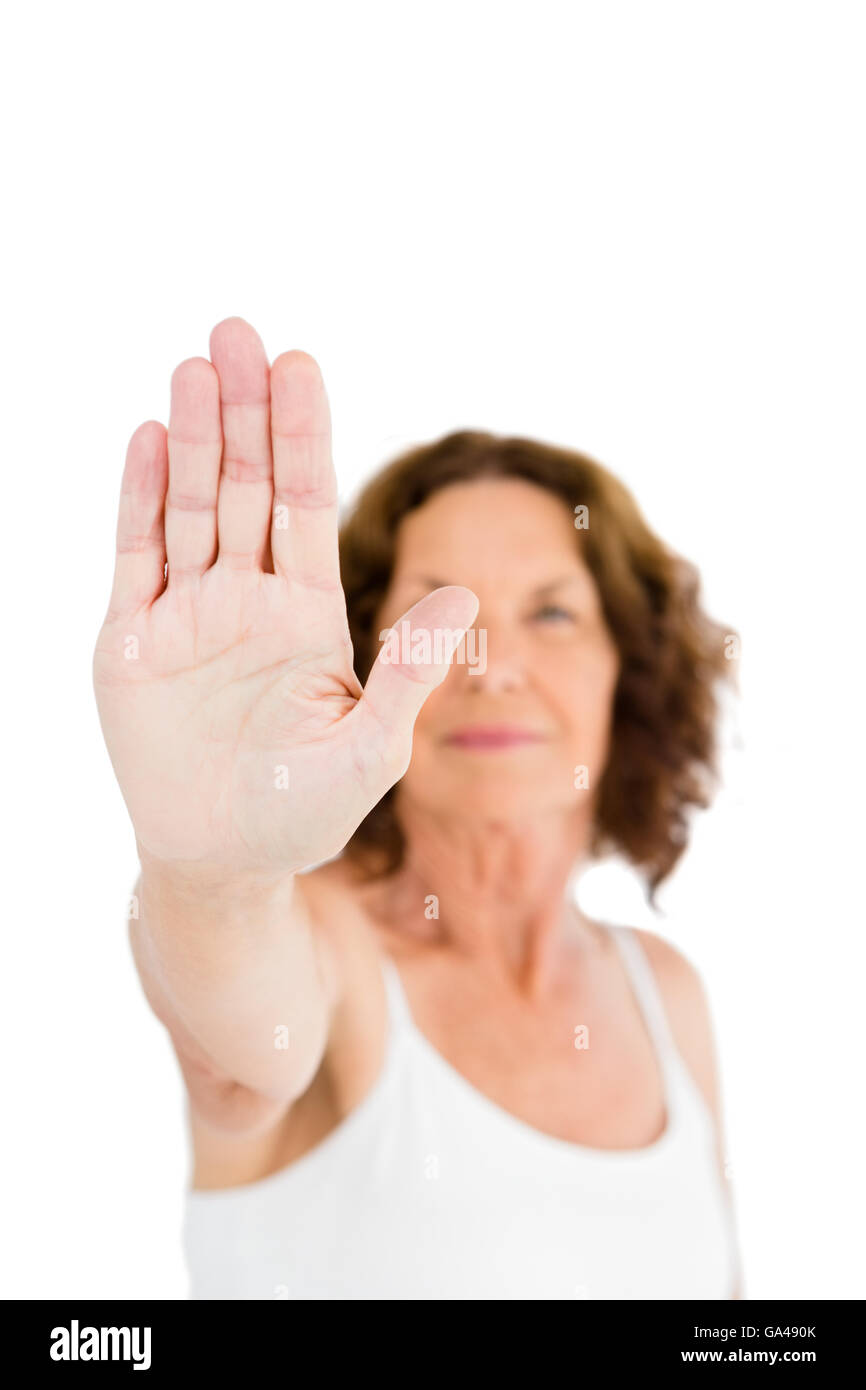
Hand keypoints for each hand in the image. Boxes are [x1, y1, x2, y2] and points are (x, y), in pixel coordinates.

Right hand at [93, 318, 477, 876]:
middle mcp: (246, 600)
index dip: (303, 437)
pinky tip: (145, 439)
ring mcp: (187, 615)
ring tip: (193, 365)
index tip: (300, 366)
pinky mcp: (131, 640)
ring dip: (190, 437)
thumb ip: (407, 671)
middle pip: (246, 486)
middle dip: (243, 412)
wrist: (221, 861)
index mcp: (306, 613)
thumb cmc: (303, 810)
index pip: (305, 505)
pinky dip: (139, 499)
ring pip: (189, 506)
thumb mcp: (370, 749)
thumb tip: (467, 593)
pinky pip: (136, 556)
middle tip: (238, 331)